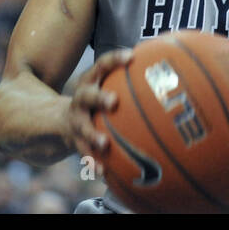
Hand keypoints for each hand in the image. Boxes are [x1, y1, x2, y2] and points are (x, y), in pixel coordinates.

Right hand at [65, 48, 132, 164]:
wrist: (59, 121)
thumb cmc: (96, 99)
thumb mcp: (104, 85)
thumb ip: (129, 80)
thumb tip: (169, 71)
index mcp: (90, 81)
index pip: (102, 64)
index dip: (115, 59)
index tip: (131, 56)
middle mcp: (81, 99)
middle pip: (87, 96)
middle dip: (100, 98)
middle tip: (114, 102)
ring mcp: (76, 121)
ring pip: (83, 127)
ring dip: (93, 135)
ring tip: (104, 144)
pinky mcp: (75, 141)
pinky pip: (84, 153)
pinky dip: (94, 163)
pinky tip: (104, 173)